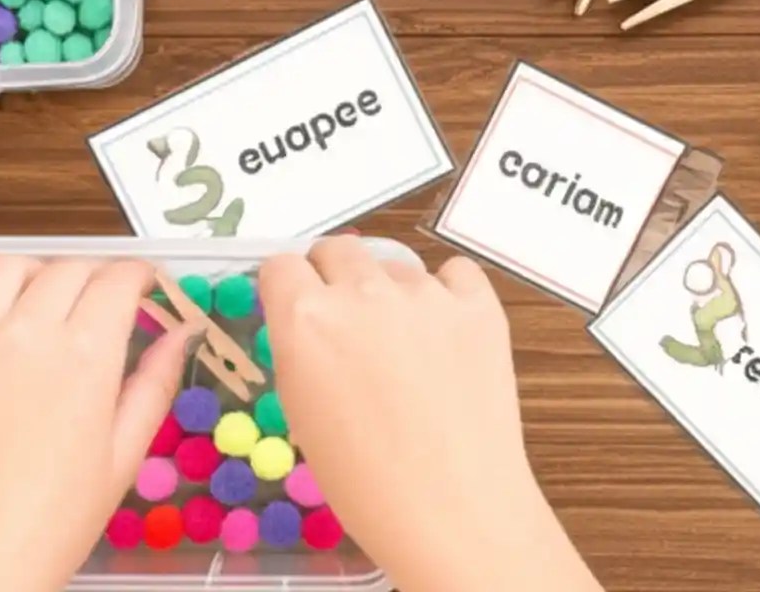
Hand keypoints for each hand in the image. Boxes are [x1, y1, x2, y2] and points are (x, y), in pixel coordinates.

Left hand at [0, 256, 196, 591]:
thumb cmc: (54, 523)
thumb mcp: (123, 457)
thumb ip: (153, 385)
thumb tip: (181, 333)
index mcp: (85, 358)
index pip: (119, 281)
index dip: (141, 277)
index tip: (148, 288)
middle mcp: (27, 335)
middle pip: (69, 269)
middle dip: (97, 275)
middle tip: (106, 301)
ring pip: (6, 267)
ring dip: (37, 269)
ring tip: (47, 292)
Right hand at [260, 238, 601, 591]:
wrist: (452, 509)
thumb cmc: (365, 480)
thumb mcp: (302, 411)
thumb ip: (300, 349)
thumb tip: (310, 323)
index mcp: (304, 319)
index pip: (281, 265)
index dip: (288, 286)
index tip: (297, 305)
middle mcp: (361, 292)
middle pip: (337, 250)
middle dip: (335, 278)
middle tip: (349, 323)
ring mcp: (424, 294)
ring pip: (395, 266)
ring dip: (392, 293)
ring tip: (407, 349)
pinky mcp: (478, 305)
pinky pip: (455, 275)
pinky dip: (448, 295)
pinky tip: (447, 335)